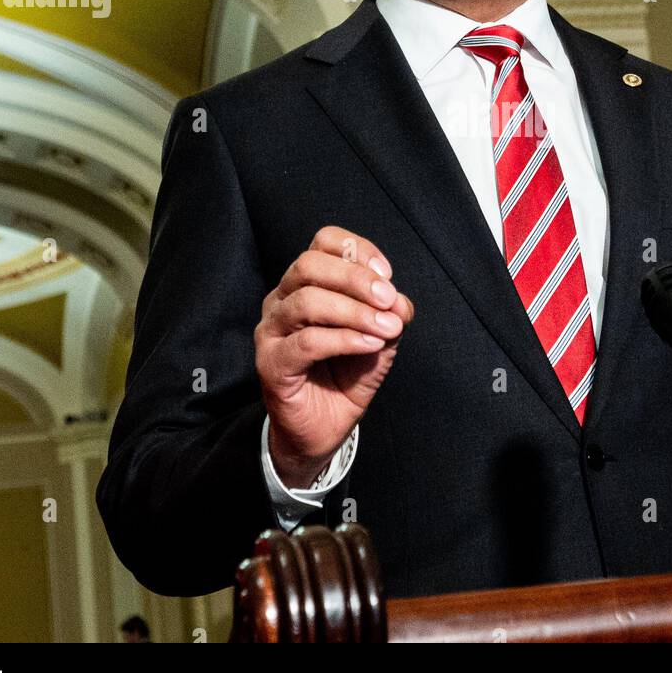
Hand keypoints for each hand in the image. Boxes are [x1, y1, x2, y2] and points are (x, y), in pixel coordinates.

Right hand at [256, 226, 413, 488]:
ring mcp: (271, 331)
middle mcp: (281, 300)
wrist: (323, 430)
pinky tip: (369, 344)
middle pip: (309, 265)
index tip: (388, 275)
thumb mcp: (379, 340)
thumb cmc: (345, 377)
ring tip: (386, 328)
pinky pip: (307, 342)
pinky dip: (344, 339)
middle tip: (389, 300)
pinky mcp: (271, 364)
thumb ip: (389, 315)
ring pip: (307, 302)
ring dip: (355, 311)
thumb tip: (400, 301)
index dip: (357, 250)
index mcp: (305, 284)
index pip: (322, 242)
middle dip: (356, 278)